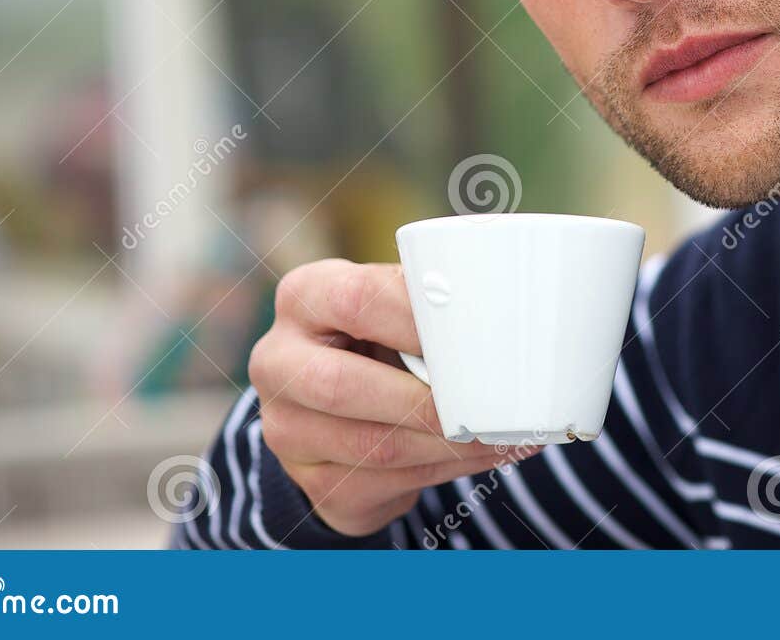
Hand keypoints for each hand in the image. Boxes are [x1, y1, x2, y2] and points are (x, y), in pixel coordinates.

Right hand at [249, 258, 538, 536]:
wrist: (336, 407)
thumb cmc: (380, 339)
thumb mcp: (391, 307)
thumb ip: (424, 304)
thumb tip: (498, 308)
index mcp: (304, 297)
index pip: (354, 300)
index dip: (414, 320)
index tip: (467, 334)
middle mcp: (277, 362)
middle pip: (341, 385)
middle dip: (423, 399)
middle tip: (481, 401)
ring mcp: (286, 429)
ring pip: (373, 445)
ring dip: (447, 443)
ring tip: (502, 433)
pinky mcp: (313, 482)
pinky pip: (387, 483)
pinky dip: (447, 469)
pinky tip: (482, 454)